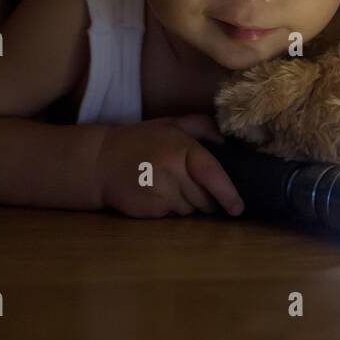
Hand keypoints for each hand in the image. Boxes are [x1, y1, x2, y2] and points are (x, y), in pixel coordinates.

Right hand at [95, 115, 244, 218]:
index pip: (211, 173)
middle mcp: (171, 171)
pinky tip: (159, 194)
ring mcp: (160, 192)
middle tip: (192, 183)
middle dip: (208, 197)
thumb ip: (202, 126)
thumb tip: (228, 141)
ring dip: (190, 203)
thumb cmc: (140, 141)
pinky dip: (173, 208)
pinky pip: (174, 215)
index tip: (238, 207)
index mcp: (181, 148)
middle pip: (205, 197)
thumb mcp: (170, 124)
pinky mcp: (150, 210)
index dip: (228, 192)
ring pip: (191, 209)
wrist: (100, 162)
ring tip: (171, 185)